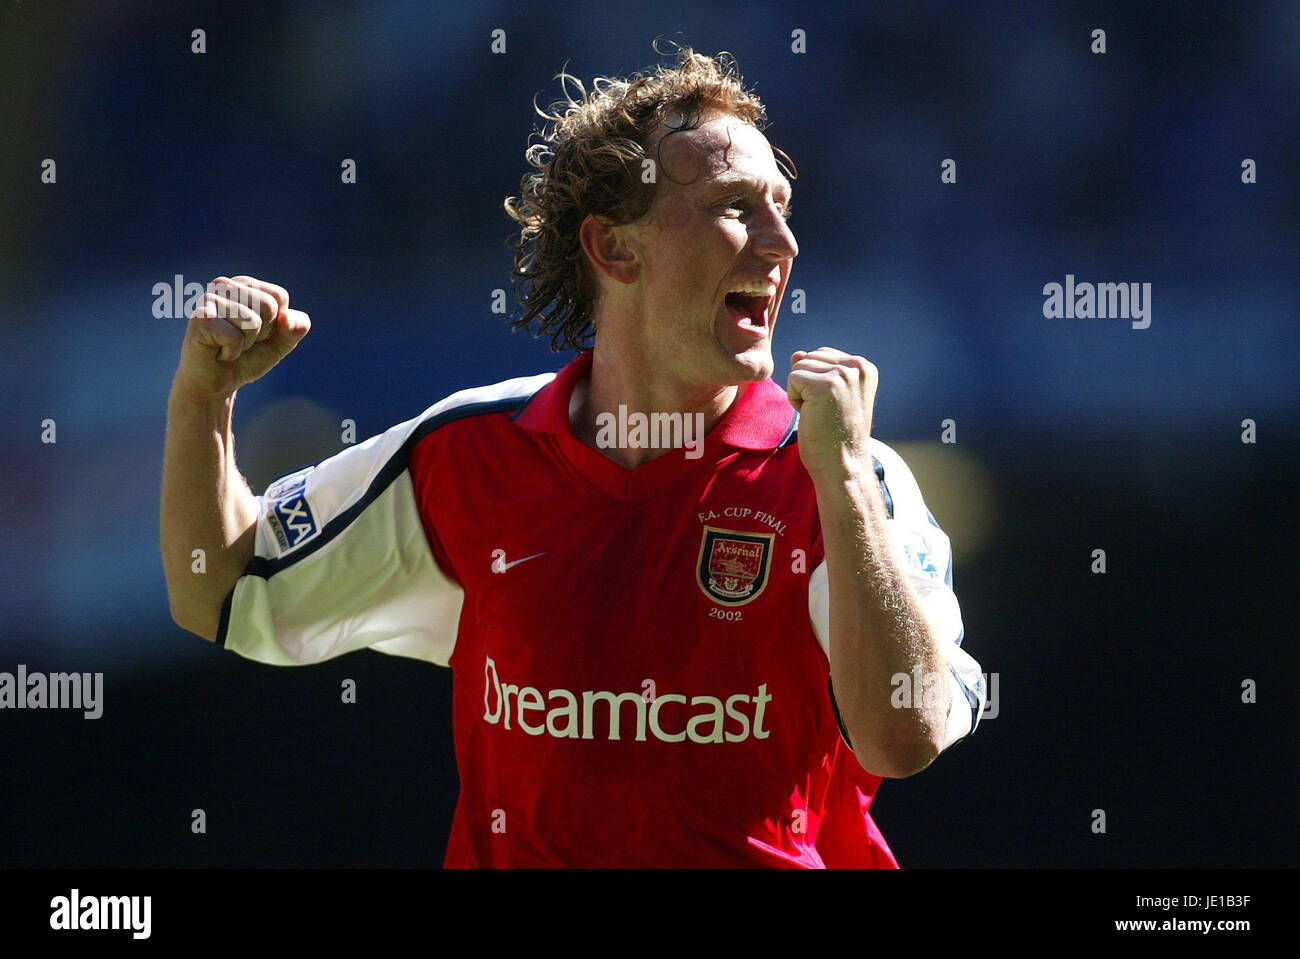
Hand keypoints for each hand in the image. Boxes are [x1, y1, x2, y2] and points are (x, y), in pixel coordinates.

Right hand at [172, 275, 310, 405]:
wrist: (217, 383)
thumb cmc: (246, 357)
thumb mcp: (280, 342)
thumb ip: (296, 327)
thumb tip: (287, 317)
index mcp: (245, 284)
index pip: (279, 296)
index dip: (275, 323)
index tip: (255, 332)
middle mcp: (225, 285)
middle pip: (268, 306)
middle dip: (261, 333)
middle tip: (240, 341)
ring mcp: (209, 300)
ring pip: (252, 321)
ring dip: (245, 343)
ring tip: (227, 345)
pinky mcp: (200, 318)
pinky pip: (234, 337)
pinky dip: (231, 352)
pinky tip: (217, 351)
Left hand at [786, 347, 877, 479]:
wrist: (843, 465)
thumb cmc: (835, 436)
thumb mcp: (830, 397)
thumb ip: (816, 371)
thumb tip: (796, 354)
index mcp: (865, 367)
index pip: (822, 355)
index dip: (816, 381)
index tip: (832, 406)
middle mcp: (858, 367)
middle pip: (808, 358)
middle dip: (807, 386)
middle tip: (824, 413)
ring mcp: (843, 375)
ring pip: (798, 367)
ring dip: (800, 394)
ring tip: (819, 414)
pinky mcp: (825, 386)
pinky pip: (793, 379)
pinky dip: (794, 400)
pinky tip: (812, 416)